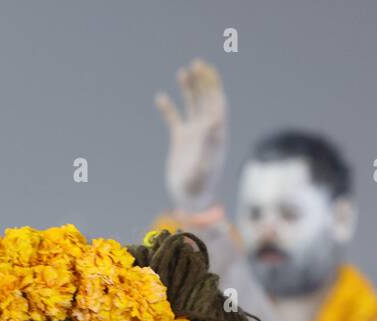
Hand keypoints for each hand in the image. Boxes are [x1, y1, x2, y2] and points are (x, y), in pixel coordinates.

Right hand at [155, 59, 227, 212]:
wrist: (189, 200)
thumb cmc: (199, 187)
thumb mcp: (204, 164)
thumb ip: (209, 142)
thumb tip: (213, 120)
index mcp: (216, 134)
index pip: (217, 104)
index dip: (213, 86)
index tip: (207, 70)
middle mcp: (207, 131)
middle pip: (207, 100)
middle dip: (203, 82)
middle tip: (197, 63)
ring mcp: (194, 135)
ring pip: (192, 106)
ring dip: (189, 89)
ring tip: (183, 72)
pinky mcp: (181, 141)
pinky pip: (175, 120)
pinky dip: (168, 109)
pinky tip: (160, 97)